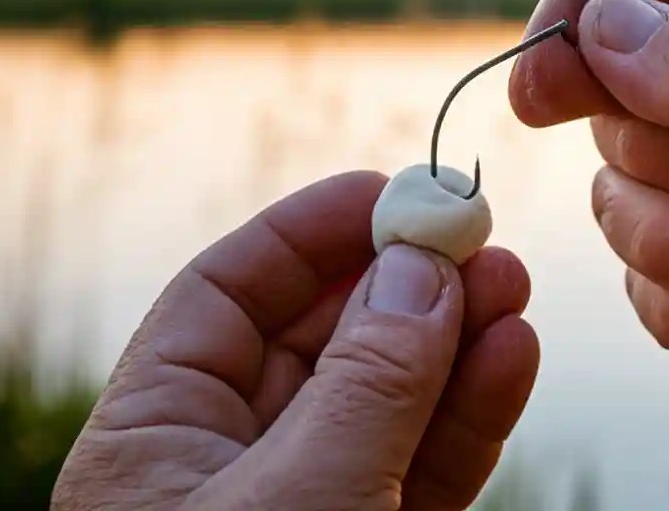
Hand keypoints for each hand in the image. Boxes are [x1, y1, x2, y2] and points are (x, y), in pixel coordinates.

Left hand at [52, 172, 538, 509]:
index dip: (305, 233)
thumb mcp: (296, 498)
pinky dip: (470, 413)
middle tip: (476, 236)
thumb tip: (419, 269)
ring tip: (512, 286)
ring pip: (387, 400)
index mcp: (156, 441)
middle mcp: (230, 466)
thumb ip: (364, 384)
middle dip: (404, 283)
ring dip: (455, 340)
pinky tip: (510, 357)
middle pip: (321, 340)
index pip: (224, 298)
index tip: (388, 190)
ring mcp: (308, 503)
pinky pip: (422, 464)